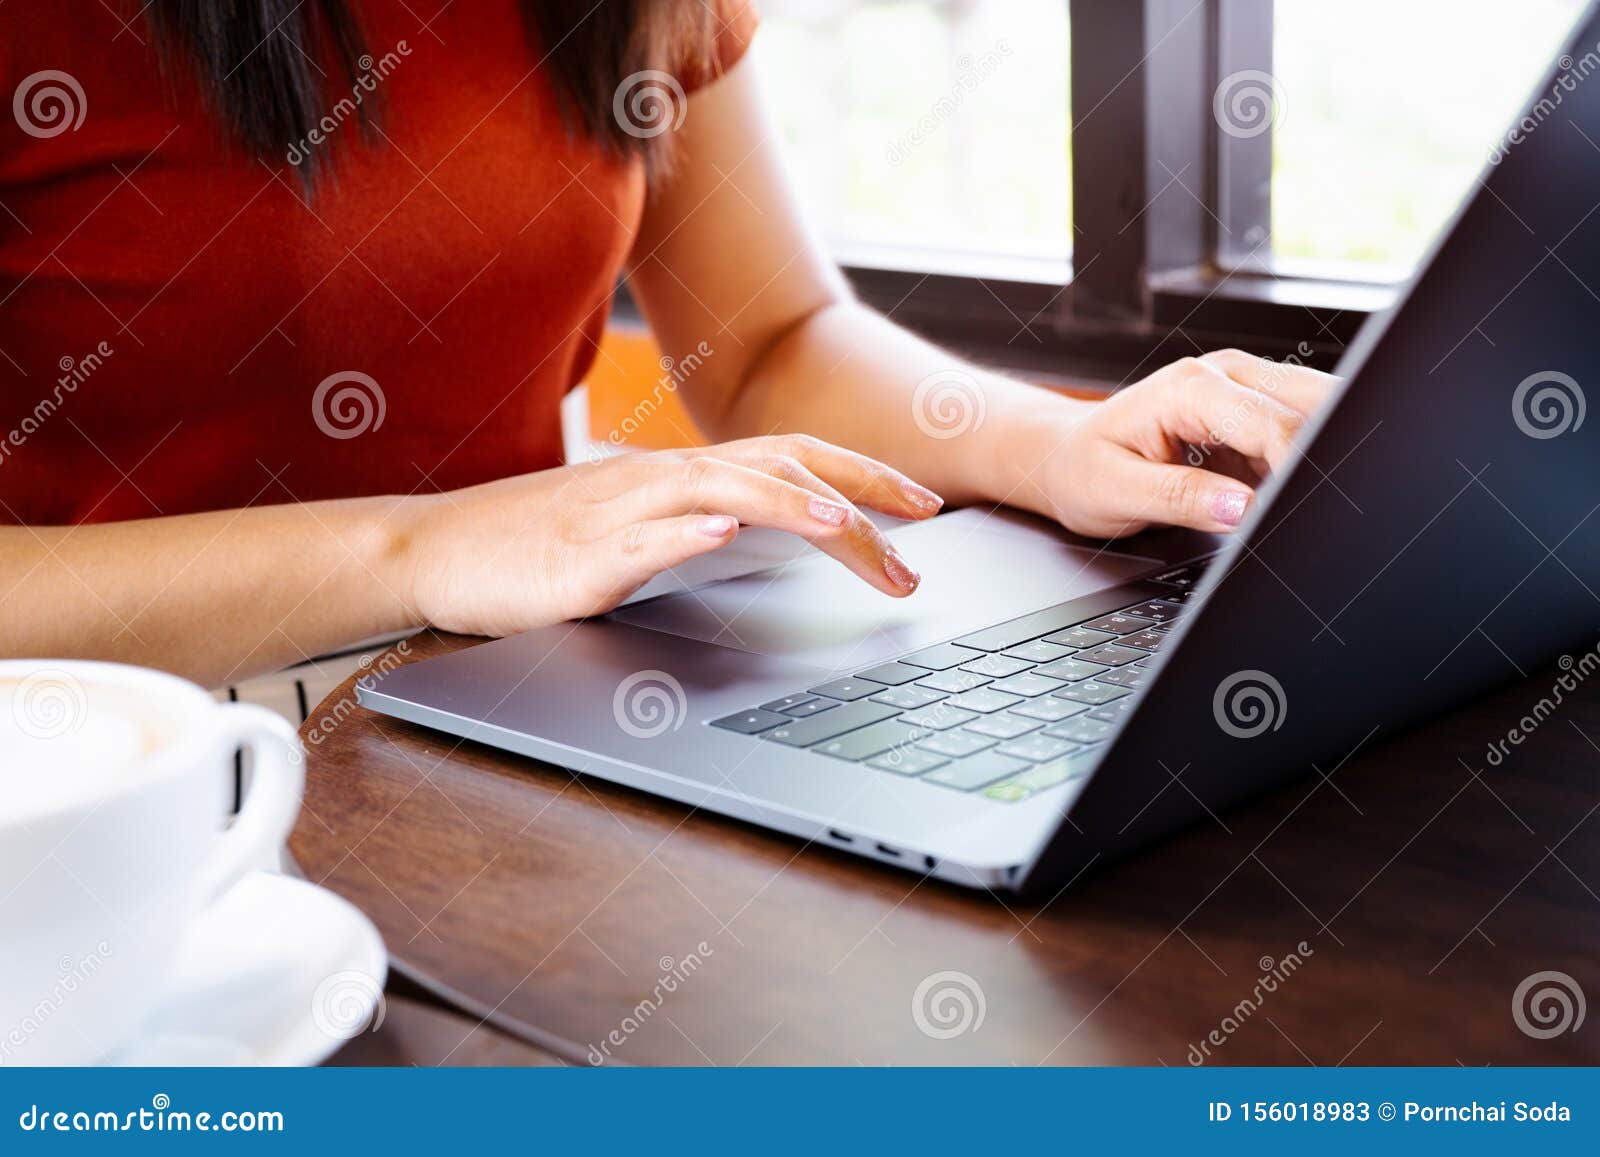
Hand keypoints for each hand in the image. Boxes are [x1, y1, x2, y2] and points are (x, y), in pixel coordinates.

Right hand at [394, 434, 942, 636]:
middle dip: (855, 491)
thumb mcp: (633, 530)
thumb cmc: (534, 545)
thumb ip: (695, 525)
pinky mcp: (574, 559)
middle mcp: (656, 480)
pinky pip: (633, 540)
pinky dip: (681, 532)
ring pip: (716, 490)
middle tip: (920, 530)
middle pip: (774, 466)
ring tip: (845, 525)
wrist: (433, 550)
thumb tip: (762, 533)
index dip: (861, 473)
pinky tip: (720, 533)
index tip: (923, 505)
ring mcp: (615, 515)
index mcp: (678, 476)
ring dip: (788, 504)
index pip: (789, 458)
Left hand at [1014, 349, 1338, 537]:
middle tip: (1333, 506)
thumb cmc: (1081, 471)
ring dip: (1324, 454)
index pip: (1272, 424)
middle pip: (1312, 404)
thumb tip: (1240, 508)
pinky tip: (1300, 495)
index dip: (1300, 468)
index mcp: (1190, 389)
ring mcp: (1243, 391)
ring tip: (1317, 503)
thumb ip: (1180, 498)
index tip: (1309, 508)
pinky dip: (1307, 463)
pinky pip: (1300, 433)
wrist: (1064, 458)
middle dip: (1329, 453)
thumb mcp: (1116, 492)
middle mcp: (1224, 376)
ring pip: (1317, 411)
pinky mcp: (1251, 415)